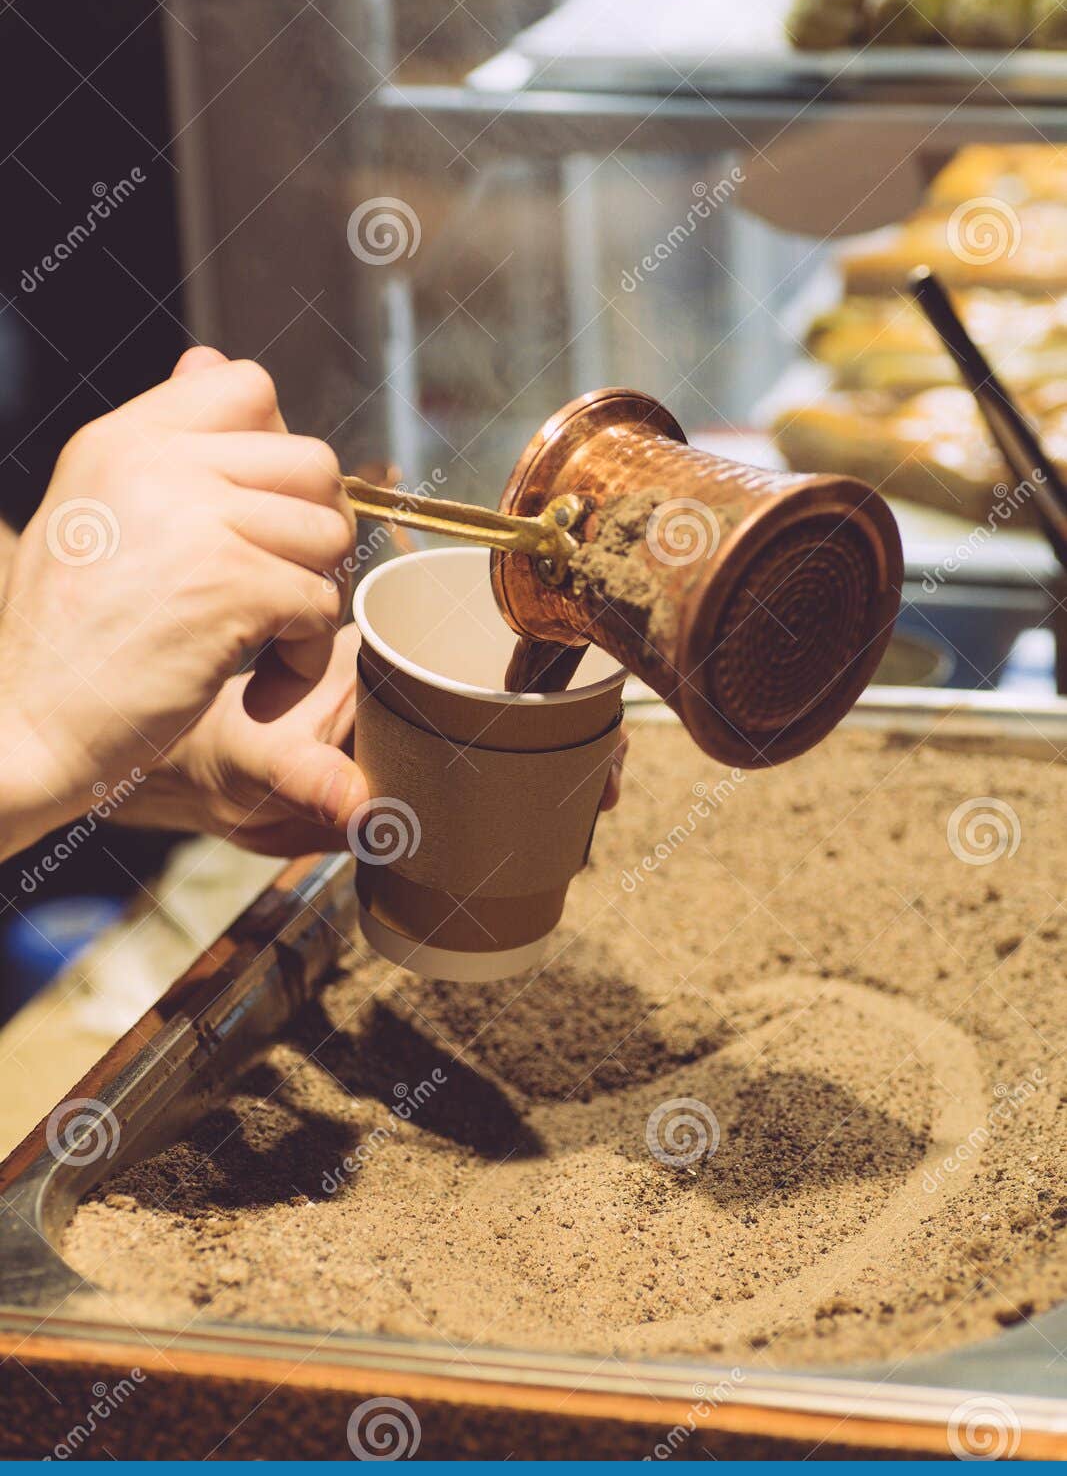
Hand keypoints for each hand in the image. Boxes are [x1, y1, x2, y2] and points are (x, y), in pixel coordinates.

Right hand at [0, 348, 353, 831]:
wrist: (31, 726)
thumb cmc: (70, 635)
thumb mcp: (95, 507)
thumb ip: (161, 442)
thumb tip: (211, 360)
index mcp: (124, 438)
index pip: (248, 387)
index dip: (275, 451)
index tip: (255, 515)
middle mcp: (159, 464)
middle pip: (312, 461)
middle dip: (315, 529)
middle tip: (284, 583)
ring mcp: (199, 521)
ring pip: (330, 533)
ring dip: (316, 594)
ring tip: (270, 636)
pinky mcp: (232, 588)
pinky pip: (321, 603)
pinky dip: (307, 652)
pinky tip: (261, 680)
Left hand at [116, 634, 627, 858]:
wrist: (197, 782)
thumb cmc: (219, 745)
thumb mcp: (263, 760)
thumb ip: (309, 781)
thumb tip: (364, 814)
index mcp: (388, 657)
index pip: (486, 644)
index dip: (551, 671)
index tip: (590, 709)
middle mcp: (418, 689)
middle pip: (521, 695)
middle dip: (577, 727)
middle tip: (608, 772)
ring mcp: (425, 737)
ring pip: (514, 742)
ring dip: (562, 767)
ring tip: (597, 802)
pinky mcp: (422, 786)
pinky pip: (488, 790)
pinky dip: (526, 804)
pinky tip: (558, 831)